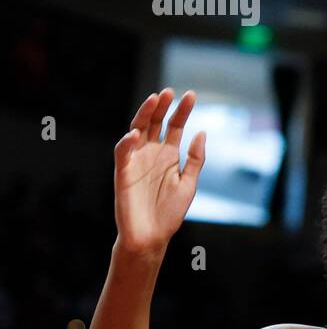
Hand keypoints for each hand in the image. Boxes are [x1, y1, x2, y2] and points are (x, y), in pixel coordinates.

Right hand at [113, 88, 205, 255]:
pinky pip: (122, 153)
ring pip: (137, 131)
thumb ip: (196, 159)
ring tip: (154, 99)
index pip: (174, 126)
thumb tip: (202, 132)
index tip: (191, 95)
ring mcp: (136, 162)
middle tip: (170, 92)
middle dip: (161, 107)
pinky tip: (136, 133)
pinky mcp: (123, 173)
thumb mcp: (189, 182)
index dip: (182, 111)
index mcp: (168, 155)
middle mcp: (151, 154)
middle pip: (155, 123)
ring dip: (144, 115)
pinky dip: (127, 143)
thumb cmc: (169, 212)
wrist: (152, 236)